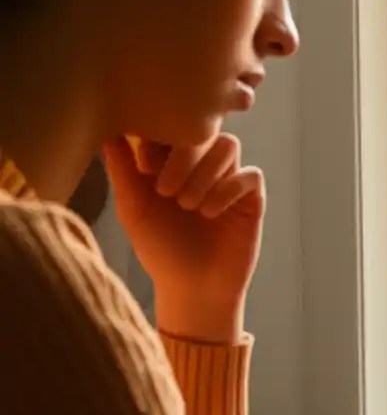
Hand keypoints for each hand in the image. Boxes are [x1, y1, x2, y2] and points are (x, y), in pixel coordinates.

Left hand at [100, 135, 264, 343]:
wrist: (195, 288)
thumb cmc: (161, 251)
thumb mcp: (134, 210)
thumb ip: (123, 171)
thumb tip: (108, 133)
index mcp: (170, 162)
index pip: (172, 126)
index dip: (162, 134)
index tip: (145, 164)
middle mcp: (201, 165)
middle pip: (203, 130)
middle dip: (184, 157)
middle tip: (166, 191)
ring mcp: (228, 179)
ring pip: (229, 145)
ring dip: (207, 173)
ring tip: (189, 206)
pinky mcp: (251, 198)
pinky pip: (250, 174)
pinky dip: (229, 190)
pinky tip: (211, 214)